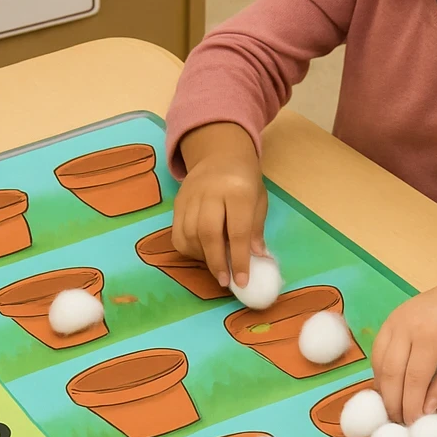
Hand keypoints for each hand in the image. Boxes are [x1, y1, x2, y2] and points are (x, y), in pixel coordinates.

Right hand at [172, 123, 267, 288]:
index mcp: (238, 191)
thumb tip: (256, 257)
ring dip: (202, 257)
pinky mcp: (177, 202)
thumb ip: (256, 229)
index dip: (239, 259)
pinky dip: (188, 249)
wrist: (220, 154)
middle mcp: (211, 192)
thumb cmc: (245, 181)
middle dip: (216, 262)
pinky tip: (201, 254)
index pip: (238, 231)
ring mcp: (190, 196)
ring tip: (215, 267)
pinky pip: (177, 232)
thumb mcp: (259, 201)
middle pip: (208, 233)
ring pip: (189, 234)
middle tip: (224, 281)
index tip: (242, 281)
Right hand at [372, 282, 436, 424]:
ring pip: (380, 362)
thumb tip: (427, 409)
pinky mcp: (389, 320)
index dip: (412, 404)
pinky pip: (378, 351)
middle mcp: (405, 326)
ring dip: (383, 388)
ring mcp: (394, 321)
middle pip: (392, 372)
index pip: (415, 378)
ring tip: (392, 407)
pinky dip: (380, 372)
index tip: (414, 424)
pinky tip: (388, 386)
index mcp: (429, 335)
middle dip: (393, 401)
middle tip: (398, 421)